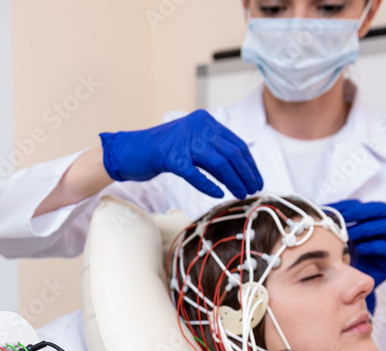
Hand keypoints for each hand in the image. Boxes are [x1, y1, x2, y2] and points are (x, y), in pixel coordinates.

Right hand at [100, 110, 262, 199]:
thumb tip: (237, 168)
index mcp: (205, 121)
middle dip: (245, 173)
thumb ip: (210, 148)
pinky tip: (218, 194)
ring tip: (241, 194)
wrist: (128, 150)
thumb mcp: (189, 141)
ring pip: (218, 163)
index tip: (256, 179)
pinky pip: (195, 174)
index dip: (249, 163)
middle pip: (231, 153)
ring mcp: (183, 142)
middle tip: (253, 189)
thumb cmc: (160, 150)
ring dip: (233, 181)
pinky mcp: (170, 158)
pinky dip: (208, 186)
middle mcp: (197, 127)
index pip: (236, 143)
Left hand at [330, 199, 385, 314]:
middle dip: (361, 213)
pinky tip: (358, 249)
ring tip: (347, 235)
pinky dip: (373, 246)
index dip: (353, 206)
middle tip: (342, 219)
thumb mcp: (335, 241)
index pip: (368, 206)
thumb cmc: (340, 263)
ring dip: (365, 229)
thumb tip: (316, 210)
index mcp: (372, 222)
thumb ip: (332, 226)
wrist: (347, 290)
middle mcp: (383, 232)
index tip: (334, 210)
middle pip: (381, 211)